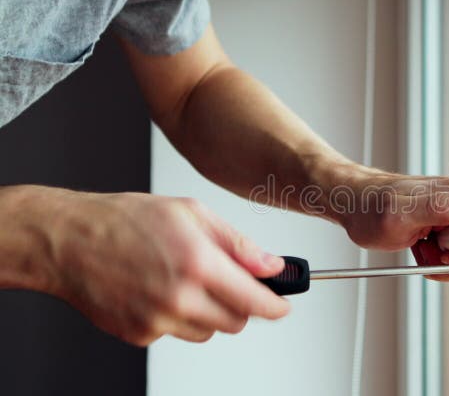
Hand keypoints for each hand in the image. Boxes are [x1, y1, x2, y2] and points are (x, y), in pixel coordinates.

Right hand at [49, 191, 288, 345]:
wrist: (66, 241)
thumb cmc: (123, 220)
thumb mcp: (191, 213)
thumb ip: (238, 244)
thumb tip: (271, 265)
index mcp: (197, 263)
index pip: (254, 300)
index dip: (275, 306)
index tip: (283, 305)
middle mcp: (179, 297)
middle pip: (235, 322)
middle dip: (240, 305)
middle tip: (227, 282)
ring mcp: (157, 320)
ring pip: (207, 331)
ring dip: (208, 312)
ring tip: (183, 279)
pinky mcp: (139, 335)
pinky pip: (176, 333)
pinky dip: (177, 317)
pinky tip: (158, 289)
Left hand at [337, 168, 448, 280]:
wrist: (353, 204)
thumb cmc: (369, 206)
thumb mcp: (401, 213)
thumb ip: (439, 207)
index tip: (443, 251)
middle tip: (427, 250)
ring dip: (442, 261)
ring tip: (419, 247)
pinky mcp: (447, 224)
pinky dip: (435, 258)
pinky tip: (418, 246)